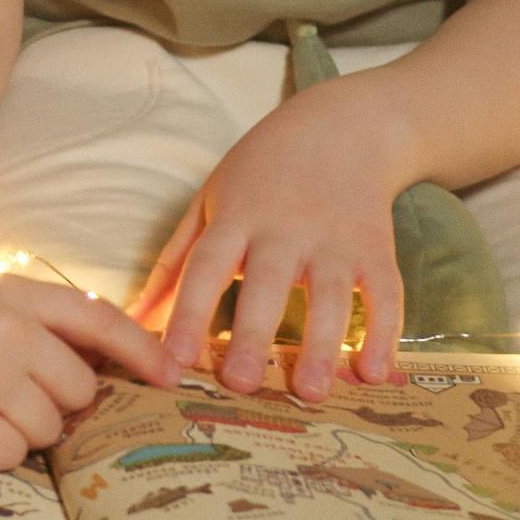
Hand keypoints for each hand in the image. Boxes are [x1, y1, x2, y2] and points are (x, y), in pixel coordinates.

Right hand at [0, 275, 167, 466]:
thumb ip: (39, 325)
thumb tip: (107, 366)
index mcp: (14, 295)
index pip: (97, 317)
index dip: (141, 349)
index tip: (171, 376)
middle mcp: (5, 327)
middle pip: (78, 390)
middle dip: (54, 405)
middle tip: (6, 397)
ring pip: (48, 429)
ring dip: (20, 433)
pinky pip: (10, 456)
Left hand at [141, 92, 406, 402]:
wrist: (345, 126)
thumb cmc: (264, 170)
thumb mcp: (211, 200)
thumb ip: (175, 263)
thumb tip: (135, 320)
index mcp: (238, 216)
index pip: (206, 267)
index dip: (189, 312)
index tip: (173, 359)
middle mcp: (286, 228)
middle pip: (267, 283)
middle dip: (252, 333)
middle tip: (240, 384)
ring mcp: (336, 239)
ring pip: (331, 295)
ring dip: (323, 345)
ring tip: (312, 393)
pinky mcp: (377, 248)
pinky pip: (385, 293)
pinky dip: (384, 333)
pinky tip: (375, 372)